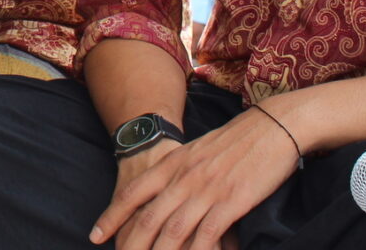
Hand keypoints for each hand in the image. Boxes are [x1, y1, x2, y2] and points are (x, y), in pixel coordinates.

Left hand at [92, 107, 301, 249]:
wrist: (270, 127)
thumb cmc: (234, 143)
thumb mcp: (195, 154)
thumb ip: (176, 173)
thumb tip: (161, 194)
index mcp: (171, 165)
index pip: (132, 194)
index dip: (111, 217)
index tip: (95, 236)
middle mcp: (182, 178)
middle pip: (148, 218)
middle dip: (130, 244)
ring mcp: (206, 190)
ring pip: (173, 230)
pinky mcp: (231, 202)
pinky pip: (208, 234)